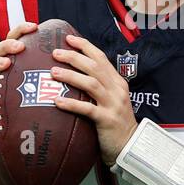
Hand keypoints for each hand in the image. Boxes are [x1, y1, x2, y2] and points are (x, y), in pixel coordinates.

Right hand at [0, 21, 38, 144]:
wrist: (6, 137)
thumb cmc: (26, 111)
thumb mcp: (37, 91)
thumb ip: (48, 77)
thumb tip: (75, 64)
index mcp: (12, 65)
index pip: (15, 41)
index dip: (22, 31)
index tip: (35, 25)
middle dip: (8, 45)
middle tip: (20, 46)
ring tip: (6, 63)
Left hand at [50, 34, 137, 165]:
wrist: (130, 145)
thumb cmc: (115, 122)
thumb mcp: (111, 99)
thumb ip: (99, 86)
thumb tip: (76, 74)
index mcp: (117, 82)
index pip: (101, 58)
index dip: (85, 46)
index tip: (68, 39)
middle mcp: (117, 90)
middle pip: (94, 67)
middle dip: (74, 57)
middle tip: (55, 53)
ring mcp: (113, 104)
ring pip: (91, 84)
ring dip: (71, 76)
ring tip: (53, 72)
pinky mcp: (107, 120)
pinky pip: (87, 109)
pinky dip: (71, 104)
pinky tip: (57, 101)